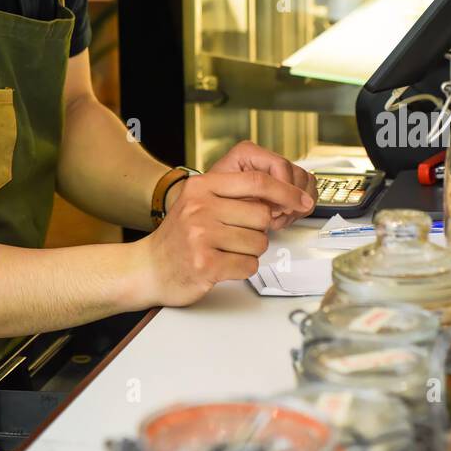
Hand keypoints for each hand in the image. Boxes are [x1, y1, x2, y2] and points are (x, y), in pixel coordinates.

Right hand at [141, 166, 314, 307]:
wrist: (148, 268)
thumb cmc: (179, 236)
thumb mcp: (199, 202)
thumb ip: (233, 195)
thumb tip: (280, 195)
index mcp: (202, 187)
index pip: (256, 181)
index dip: (285, 191)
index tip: (301, 200)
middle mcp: (200, 207)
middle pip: (262, 215)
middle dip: (259, 230)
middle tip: (237, 236)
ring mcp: (201, 236)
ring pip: (258, 243)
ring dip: (250, 251)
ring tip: (225, 250)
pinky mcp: (206, 264)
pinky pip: (248, 265)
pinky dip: (242, 268)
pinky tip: (222, 265)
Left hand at [206, 141, 316, 230]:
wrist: (212, 211)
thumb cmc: (215, 202)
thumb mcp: (230, 200)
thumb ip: (256, 199)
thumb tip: (283, 206)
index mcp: (248, 153)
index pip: (281, 166)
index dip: (283, 191)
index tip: (278, 209)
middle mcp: (264, 158)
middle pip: (297, 175)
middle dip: (290, 200)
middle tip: (276, 215)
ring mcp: (276, 171)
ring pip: (306, 183)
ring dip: (295, 205)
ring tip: (278, 217)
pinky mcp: (284, 184)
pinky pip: (307, 192)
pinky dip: (298, 207)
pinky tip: (282, 216)